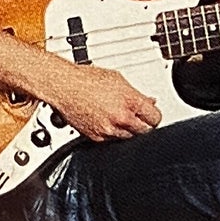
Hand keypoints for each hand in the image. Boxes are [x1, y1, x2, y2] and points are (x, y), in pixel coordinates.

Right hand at [47, 64, 163, 141]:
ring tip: (120, 118)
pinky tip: (108, 121)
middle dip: (144, 125)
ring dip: (129, 130)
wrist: (63, 87)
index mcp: (130, 101)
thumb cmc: (86, 79)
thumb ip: (137, 94)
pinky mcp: (96, 138)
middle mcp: (121, 118)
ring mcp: (108, 130)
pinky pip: (113, 141)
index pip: (155, 118)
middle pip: (145, 132)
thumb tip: (149, 102)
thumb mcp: (118, 80)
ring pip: (130, 138)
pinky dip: (113, 133)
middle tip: (140, 118)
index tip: (152, 115)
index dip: (154, 116)